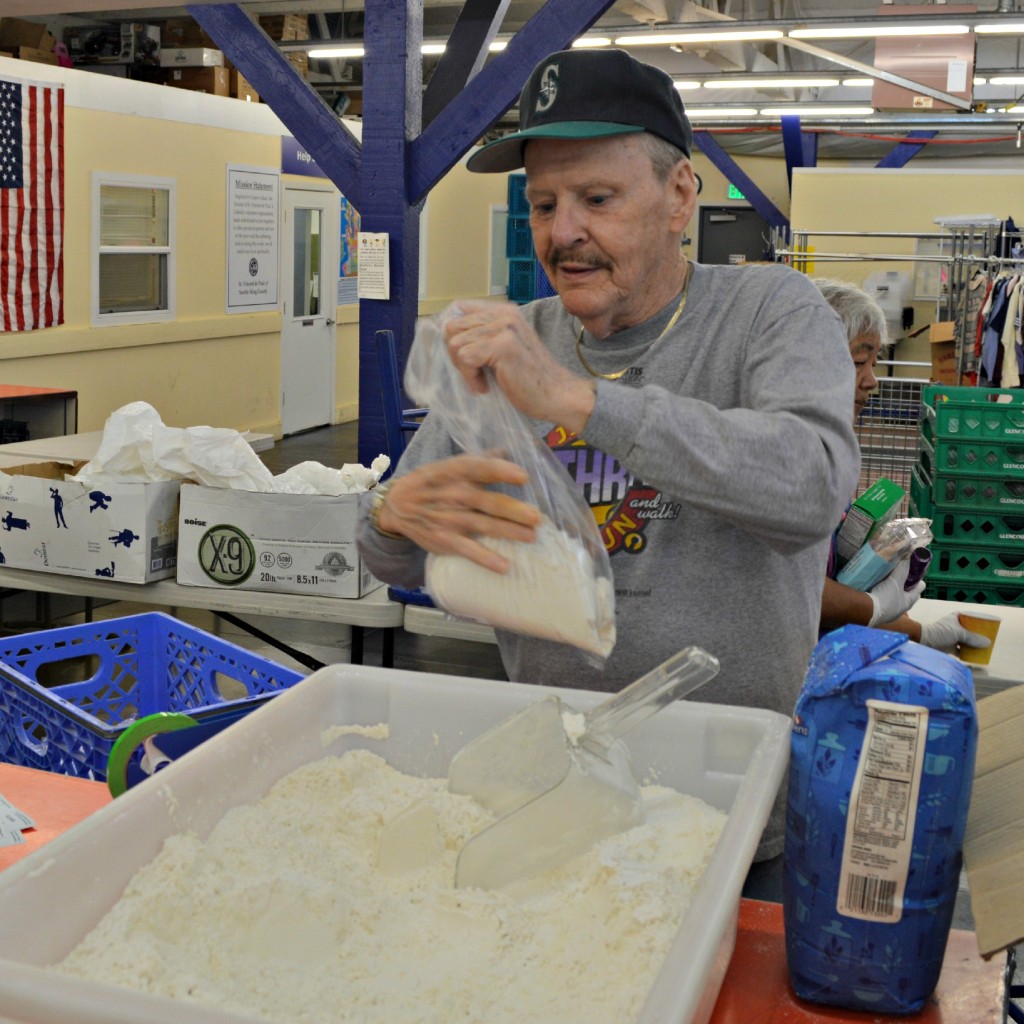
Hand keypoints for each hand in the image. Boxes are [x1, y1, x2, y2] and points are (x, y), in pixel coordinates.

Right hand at [377, 454, 540, 573]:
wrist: (396, 505)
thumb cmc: (431, 482)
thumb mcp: (448, 465)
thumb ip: (480, 459)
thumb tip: (508, 449)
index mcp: (454, 472)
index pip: (478, 468)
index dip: (500, 471)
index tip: (523, 477)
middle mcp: (453, 494)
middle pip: (487, 501)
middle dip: (513, 510)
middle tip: (536, 517)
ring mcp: (449, 519)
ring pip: (483, 525)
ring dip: (508, 532)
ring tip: (531, 536)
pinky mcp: (445, 540)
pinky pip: (467, 550)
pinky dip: (485, 559)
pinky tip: (504, 566)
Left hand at [443, 300, 595, 434]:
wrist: (557, 395)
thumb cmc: (529, 378)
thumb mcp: (503, 348)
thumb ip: (482, 336)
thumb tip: (447, 337)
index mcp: (504, 311)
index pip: (458, 310)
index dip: (455, 337)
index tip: (468, 358)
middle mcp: (504, 314)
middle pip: (452, 327)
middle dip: (457, 355)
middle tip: (476, 372)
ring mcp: (504, 328)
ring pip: (455, 343)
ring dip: (464, 368)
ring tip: (483, 380)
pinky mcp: (504, 345)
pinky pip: (465, 358)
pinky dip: (470, 377)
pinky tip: (486, 386)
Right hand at [868, 558, 924, 625]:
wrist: (866, 611)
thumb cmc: (885, 598)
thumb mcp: (895, 582)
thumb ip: (902, 570)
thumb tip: (909, 557)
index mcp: (909, 601)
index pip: (919, 588)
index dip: (917, 578)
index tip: (913, 570)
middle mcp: (901, 608)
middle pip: (906, 593)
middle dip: (904, 583)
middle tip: (898, 573)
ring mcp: (889, 611)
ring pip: (894, 596)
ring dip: (891, 589)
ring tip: (886, 578)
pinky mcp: (878, 611)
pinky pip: (883, 600)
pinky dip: (882, 593)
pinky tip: (876, 586)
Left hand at [919, 612, 991, 651]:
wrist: (924, 641)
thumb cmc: (940, 632)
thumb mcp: (958, 633)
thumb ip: (973, 638)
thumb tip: (988, 643)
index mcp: (956, 618)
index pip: (970, 617)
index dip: (979, 621)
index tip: (989, 625)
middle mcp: (955, 627)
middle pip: (970, 630)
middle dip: (978, 635)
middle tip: (989, 639)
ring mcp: (952, 637)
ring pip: (966, 641)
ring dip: (974, 645)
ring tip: (985, 648)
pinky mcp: (950, 647)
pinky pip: (961, 651)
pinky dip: (967, 654)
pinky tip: (976, 657)